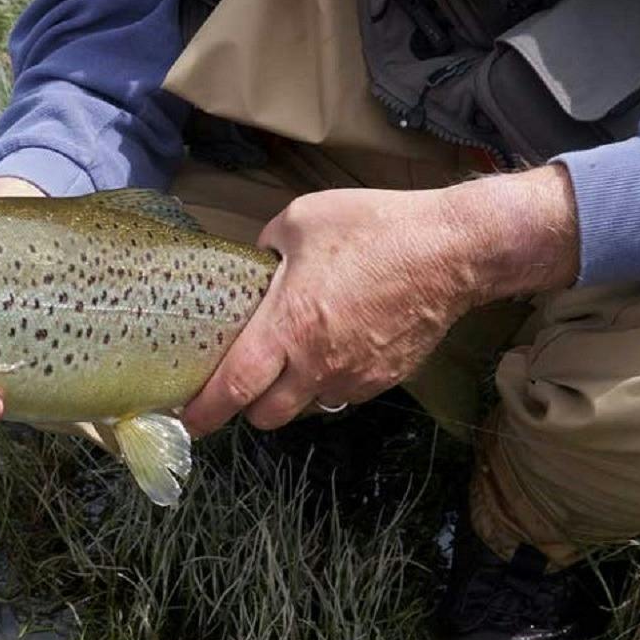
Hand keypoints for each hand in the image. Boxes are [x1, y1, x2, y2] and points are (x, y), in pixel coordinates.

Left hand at [182, 165, 579, 434]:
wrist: (452, 250)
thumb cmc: (373, 228)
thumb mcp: (301, 220)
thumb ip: (266, 249)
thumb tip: (256, 265)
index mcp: (288, 326)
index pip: (235, 387)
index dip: (206, 410)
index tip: (187, 420)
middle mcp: (318, 364)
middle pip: (267, 416)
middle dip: (247, 408)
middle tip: (241, 384)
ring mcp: (354, 376)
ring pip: (308, 407)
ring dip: (292, 394)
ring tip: (292, 359)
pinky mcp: (384, 379)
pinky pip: (343, 394)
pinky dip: (329, 382)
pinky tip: (334, 349)